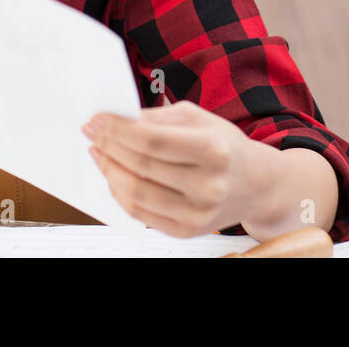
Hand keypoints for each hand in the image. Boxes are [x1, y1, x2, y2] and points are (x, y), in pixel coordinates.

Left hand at [82, 99, 277, 237]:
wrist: (257, 185)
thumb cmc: (225, 146)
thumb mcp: (199, 118)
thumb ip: (158, 117)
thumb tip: (117, 118)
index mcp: (214, 150)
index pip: (152, 140)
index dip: (118, 129)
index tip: (97, 119)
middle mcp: (208, 185)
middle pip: (140, 166)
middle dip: (108, 146)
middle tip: (92, 132)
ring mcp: (198, 213)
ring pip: (136, 192)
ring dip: (108, 169)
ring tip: (98, 152)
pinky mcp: (187, 231)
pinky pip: (140, 212)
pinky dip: (119, 193)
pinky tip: (113, 175)